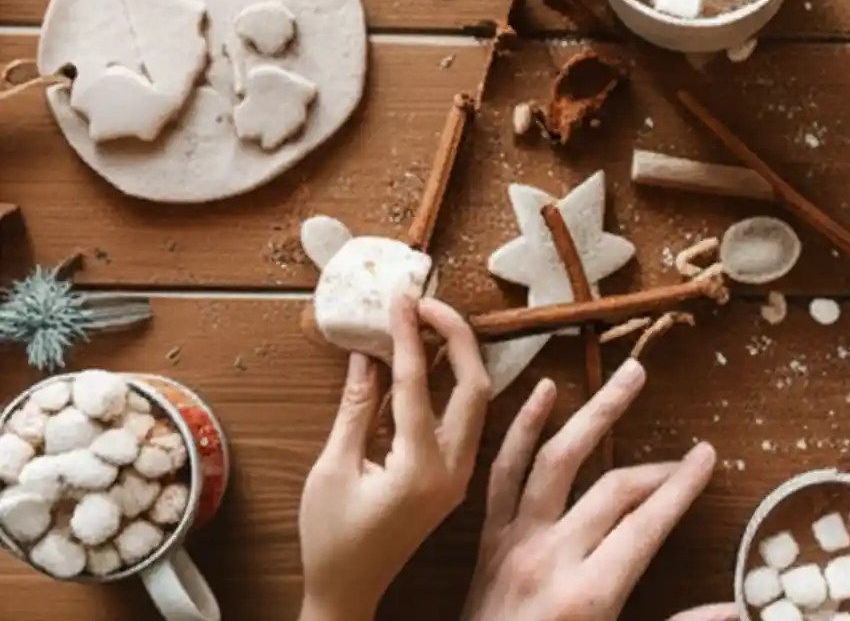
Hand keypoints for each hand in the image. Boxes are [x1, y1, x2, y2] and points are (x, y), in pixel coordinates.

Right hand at [298, 296, 490, 620]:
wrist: (349, 590)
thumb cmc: (332, 539)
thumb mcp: (333, 469)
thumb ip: (355, 409)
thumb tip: (367, 354)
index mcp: (419, 468)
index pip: (418, 384)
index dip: (408, 335)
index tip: (401, 299)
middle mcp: (452, 470)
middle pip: (474, 386)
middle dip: (457, 337)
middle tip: (426, 304)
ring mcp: (459, 475)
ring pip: (478, 401)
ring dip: (461, 357)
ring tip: (429, 323)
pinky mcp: (455, 477)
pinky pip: (467, 420)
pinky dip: (454, 385)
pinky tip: (432, 362)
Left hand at [462, 359, 723, 620]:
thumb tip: (735, 609)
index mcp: (589, 595)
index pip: (648, 525)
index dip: (682, 487)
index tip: (708, 457)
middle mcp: (551, 558)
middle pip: (614, 490)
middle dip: (658, 468)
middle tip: (689, 452)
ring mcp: (513, 543)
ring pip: (557, 459)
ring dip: (596, 413)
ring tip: (629, 376)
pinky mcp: (487, 540)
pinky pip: (503, 471)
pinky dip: (522, 426)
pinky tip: (544, 390)